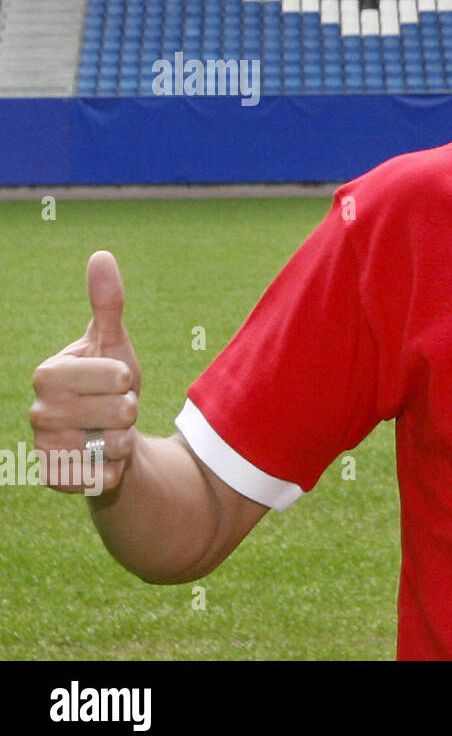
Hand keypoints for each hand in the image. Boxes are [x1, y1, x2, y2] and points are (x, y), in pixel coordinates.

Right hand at [30, 251, 142, 494]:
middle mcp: (37, 411)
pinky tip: (105, 460)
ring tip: (110, 432)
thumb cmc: (109, 384)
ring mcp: (44, 447)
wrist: (106, 436)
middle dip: (130, 410)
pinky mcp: (56, 479)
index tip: (116, 379)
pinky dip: (117, 469)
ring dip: (126, 439)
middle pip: (120, 411)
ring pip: (115, 445)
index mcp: (48, 373)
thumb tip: (101, 256)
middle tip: (115, 408)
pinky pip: (105, 476)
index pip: (114, 375)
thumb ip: (107, 304)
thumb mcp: (112, 343)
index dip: (127, 379)